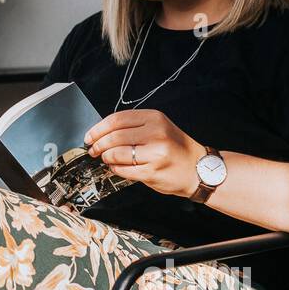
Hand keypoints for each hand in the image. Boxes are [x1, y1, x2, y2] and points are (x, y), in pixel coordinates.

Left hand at [82, 109, 203, 198]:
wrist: (199, 170)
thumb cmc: (175, 149)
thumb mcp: (158, 128)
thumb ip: (133, 127)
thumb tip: (101, 133)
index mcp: (154, 118)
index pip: (116, 119)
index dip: (98, 129)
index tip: (89, 136)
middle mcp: (156, 132)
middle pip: (114, 136)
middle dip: (98, 145)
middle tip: (93, 150)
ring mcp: (155, 153)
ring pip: (117, 153)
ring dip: (106, 157)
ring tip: (106, 159)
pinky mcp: (152, 171)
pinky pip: (124, 170)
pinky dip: (116, 169)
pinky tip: (117, 168)